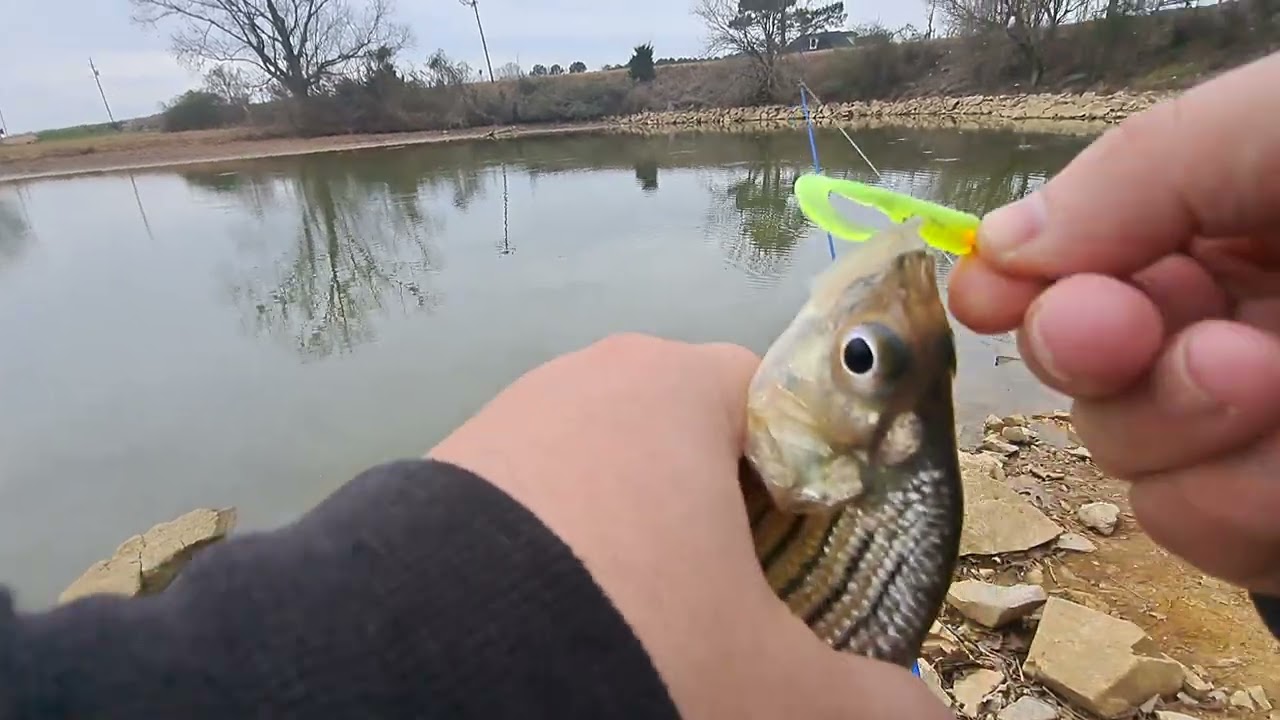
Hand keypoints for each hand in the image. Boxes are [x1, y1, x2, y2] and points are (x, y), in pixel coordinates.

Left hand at [427, 334, 950, 719]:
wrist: (430, 674)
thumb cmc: (639, 641)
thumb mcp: (776, 689)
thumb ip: (876, 702)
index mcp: (680, 387)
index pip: (778, 398)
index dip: (812, 477)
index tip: (812, 558)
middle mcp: (588, 380)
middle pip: (691, 440)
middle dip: (723, 522)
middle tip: (733, 610)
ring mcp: (505, 421)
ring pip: (608, 475)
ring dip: (638, 543)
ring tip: (639, 630)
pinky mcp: (440, 473)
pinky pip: (532, 505)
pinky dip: (560, 558)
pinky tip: (555, 626)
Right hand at [948, 51, 1279, 595]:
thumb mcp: (1269, 125)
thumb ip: (1133, 169)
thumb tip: (996, 250)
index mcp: (1222, 222)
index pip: (1077, 261)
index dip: (1015, 282)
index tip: (983, 296)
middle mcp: (1227, 320)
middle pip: (1081, 366)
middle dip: (1094, 353)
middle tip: (1129, 330)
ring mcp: (1254, 425)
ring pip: (1125, 458)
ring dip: (1172, 428)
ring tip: (1269, 380)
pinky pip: (1196, 532)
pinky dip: (1226, 508)